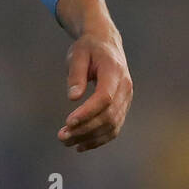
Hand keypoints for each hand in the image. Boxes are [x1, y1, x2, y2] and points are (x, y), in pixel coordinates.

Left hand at [59, 24, 132, 151]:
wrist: (106, 43)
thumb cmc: (88, 48)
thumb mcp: (77, 54)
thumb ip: (75, 75)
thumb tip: (73, 97)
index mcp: (114, 72)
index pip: (104, 98)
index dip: (88, 112)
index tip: (68, 122)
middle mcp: (125, 88)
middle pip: (108, 115)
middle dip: (85, 129)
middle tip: (62, 137)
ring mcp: (126, 99)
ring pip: (112, 125)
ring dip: (90, 137)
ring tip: (67, 142)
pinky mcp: (122, 107)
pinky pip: (114, 128)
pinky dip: (99, 139)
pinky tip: (81, 145)